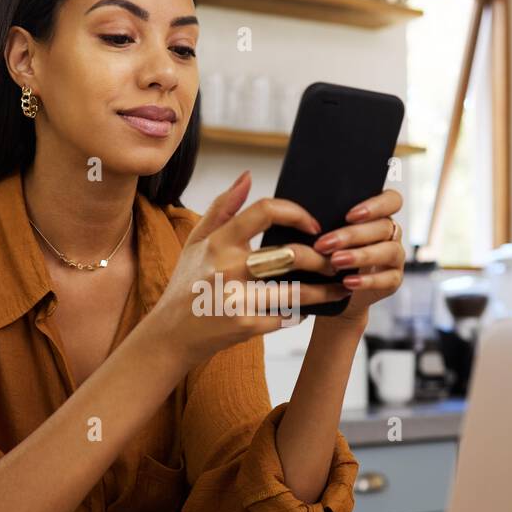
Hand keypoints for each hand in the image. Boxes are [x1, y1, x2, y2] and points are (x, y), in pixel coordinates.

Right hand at [146, 171, 349, 367]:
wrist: (171, 334)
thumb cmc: (186, 283)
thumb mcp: (196, 242)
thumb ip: (222, 208)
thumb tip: (248, 177)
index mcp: (219, 242)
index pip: (265, 211)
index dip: (297, 213)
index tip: (314, 226)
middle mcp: (228, 267)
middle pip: (291, 254)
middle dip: (321, 259)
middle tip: (334, 262)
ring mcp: (238, 299)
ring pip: (297, 291)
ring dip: (325, 291)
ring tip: (341, 288)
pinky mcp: (245, 326)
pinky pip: (287, 316)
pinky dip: (303, 313)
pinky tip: (311, 309)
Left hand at [312, 189, 405, 322]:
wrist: (337, 290)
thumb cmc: (330, 254)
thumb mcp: (329, 236)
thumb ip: (328, 222)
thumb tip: (306, 217)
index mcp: (379, 216)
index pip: (392, 200)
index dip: (375, 205)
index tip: (349, 216)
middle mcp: (391, 234)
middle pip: (384, 226)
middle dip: (353, 235)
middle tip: (325, 243)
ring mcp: (395, 257)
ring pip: (389, 251)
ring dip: (361, 256)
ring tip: (335, 261)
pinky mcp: (394, 280)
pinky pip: (387, 279)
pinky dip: (367, 281)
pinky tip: (347, 282)